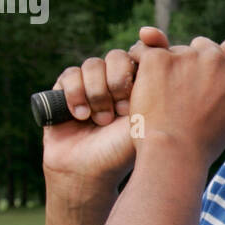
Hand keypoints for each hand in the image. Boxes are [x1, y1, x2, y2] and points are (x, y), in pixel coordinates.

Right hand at [41, 28, 171, 188]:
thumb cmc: (123, 150)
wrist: (89, 172)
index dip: (139, 59)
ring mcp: (90, 84)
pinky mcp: (66, 89)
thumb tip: (159, 52)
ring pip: (92, 65)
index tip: (139, 75)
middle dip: (117, 82)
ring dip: (97, 93)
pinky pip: (70, 74)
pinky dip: (75, 93)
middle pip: (116, 57)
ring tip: (100, 120)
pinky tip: (80, 115)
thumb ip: (155, 87)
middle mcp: (115, 81)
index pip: (140, 53)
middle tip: (121, 110)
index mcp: (139, 84)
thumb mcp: (146, 118)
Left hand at [126, 28, 224, 167]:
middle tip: (184, 90)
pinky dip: (142, 64)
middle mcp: (214, 59)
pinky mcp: (157, 59)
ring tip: (163, 99)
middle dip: (195, 61)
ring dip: (170, 66)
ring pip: (175, 50)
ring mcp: (185, 56)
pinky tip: (141, 85)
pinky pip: (145, 51)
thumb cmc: (202, 142)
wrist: (173, 153)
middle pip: (204, 45)